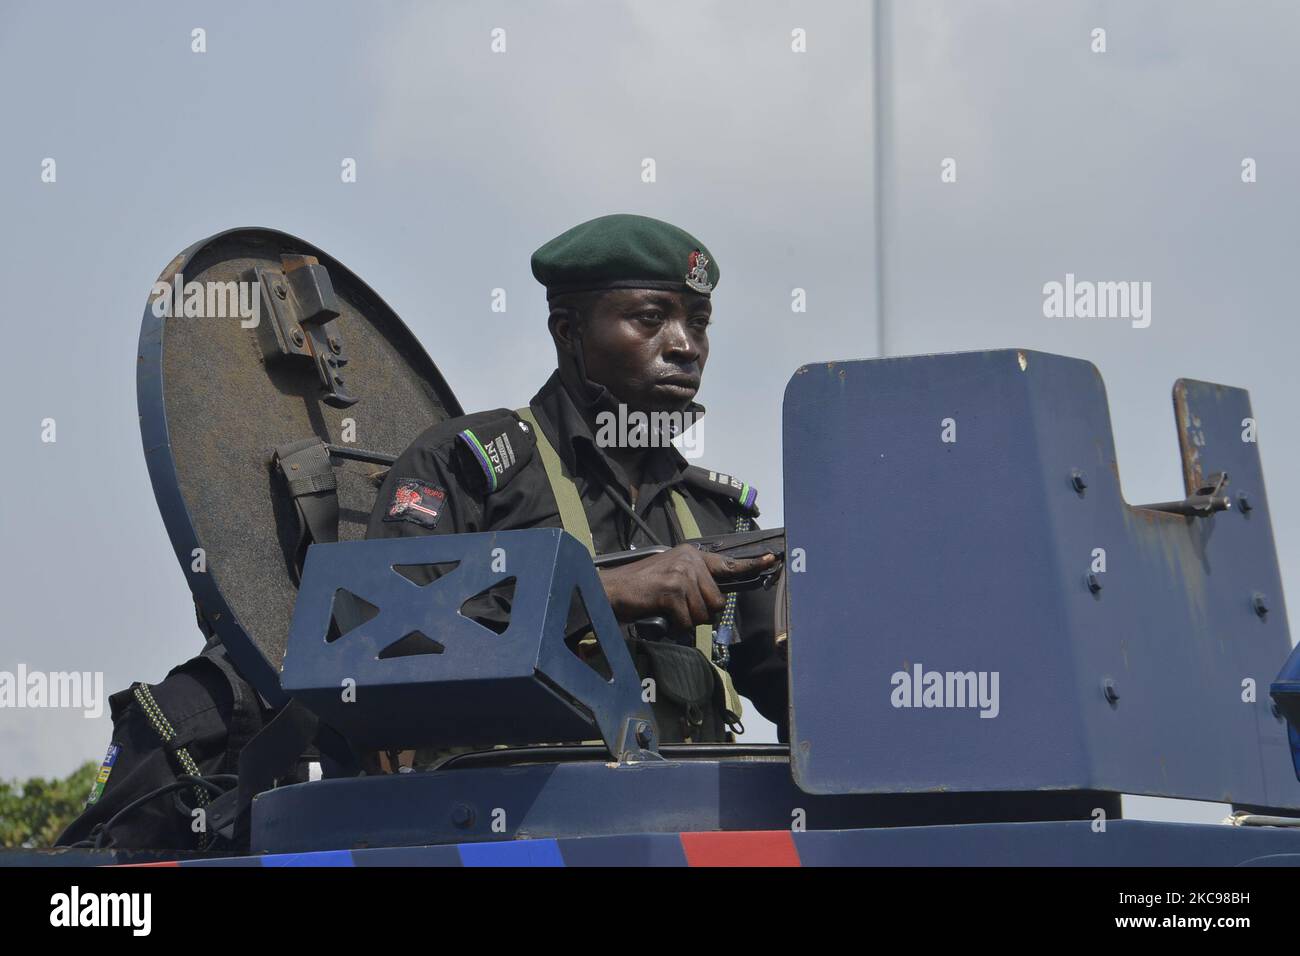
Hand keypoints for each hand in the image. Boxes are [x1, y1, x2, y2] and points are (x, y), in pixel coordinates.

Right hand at [598, 546, 778, 631]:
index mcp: (691, 555)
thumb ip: (695, 582)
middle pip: (716, 601)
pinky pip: (687, 621)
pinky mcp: (673, 590)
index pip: (727, 563)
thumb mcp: (671, 575)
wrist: (610, 590)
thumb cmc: (640, 588)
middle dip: (700, 611)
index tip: (772, 559)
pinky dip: (674, 625)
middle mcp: (690, 561)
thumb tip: (716, 602)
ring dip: (686, 619)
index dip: (752, 564)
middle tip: (677, 607)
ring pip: (703, 613)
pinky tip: (660, 613)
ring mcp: (682, 574)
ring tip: (666, 608)